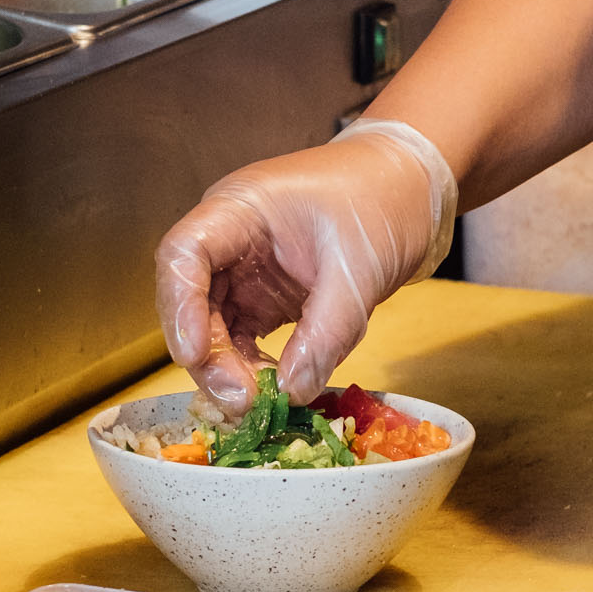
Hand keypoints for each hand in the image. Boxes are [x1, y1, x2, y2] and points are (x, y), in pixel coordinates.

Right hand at [154, 121, 456, 411]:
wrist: (413, 187)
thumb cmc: (384, 200)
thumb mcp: (360, 268)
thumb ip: (327, 330)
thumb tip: (292, 390)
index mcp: (240, 209)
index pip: (184, 254)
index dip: (180, 306)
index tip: (193, 355)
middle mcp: (230, 239)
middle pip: (191, 301)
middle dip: (208, 355)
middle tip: (240, 400)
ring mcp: (245, 270)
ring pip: (213, 327)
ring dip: (227, 369)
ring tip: (258, 404)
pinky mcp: (264, 296)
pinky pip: (243, 338)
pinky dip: (252, 367)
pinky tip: (275, 389)